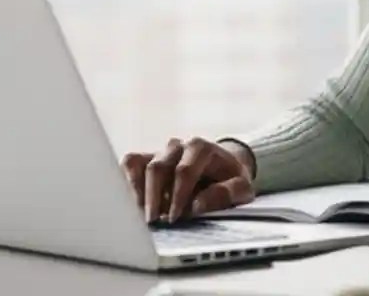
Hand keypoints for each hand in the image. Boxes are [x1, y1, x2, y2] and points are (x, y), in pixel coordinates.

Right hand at [121, 137, 255, 223]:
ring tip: (141, 217)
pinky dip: (127, 184)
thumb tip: (197, 205)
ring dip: (137, 193)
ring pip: (139, 165)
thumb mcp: (241, 188)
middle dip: (154, 198)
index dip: (177, 196)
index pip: (184, 171)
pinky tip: (133, 205)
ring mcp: (159, 150)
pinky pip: (130, 165)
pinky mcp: (146, 158)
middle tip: (153, 223)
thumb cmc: (230, 179)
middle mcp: (178, 145)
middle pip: (158, 168)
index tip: (174, 218)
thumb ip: (226, 194)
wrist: (222, 165)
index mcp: (201, 148)